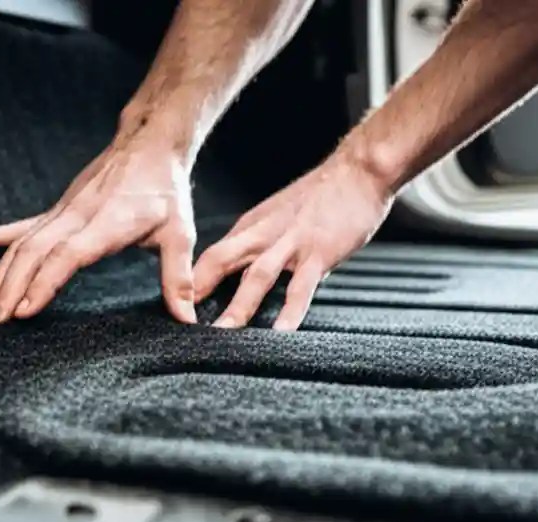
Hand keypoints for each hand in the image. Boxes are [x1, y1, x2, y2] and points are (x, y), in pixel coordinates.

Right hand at [0, 134, 197, 324]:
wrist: (148, 145)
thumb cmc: (165, 191)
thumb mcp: (180, 233)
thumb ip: (179, 278)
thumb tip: (187, 320)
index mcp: (104, 223)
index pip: (67, 255)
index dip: (44, 282)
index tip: (23, 310)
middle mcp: (74, 217)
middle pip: (33, 254)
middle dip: (8, 288)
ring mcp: (60, 213)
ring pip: (21, 245)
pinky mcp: (55, 211)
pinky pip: (18, 226)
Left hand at [192, 151, 393, 330]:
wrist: (359, 169)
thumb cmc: (322, 197)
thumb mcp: (281, 216)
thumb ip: (263, 244)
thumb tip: (247, 277)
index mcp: (252, 227)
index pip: (211, 256)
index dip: (192, 282)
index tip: (178, 309)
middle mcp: (264, 234)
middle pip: (220, 261)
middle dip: (199, 292)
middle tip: (184, 325)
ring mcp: (291, 243)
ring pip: (256, 277)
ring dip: (238, 307)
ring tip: (224, 335)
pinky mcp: (319, 253)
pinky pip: (301, 287)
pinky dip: (291, 311)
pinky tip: (282, 333)